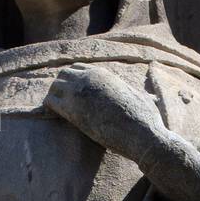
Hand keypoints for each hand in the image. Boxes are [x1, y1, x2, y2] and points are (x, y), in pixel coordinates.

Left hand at [45, 65, 167, 162]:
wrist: (141, 133)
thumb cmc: (145, 119)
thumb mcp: (142, 98)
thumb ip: (138, 93)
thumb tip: (150, 96)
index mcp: (104, 73)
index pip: (79, 68)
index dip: (73, 79)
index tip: (71, 91)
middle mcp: (90, 78)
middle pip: (64, 74)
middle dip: (61, 86)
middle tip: (61, 101)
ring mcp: (79, 92)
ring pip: (54, 86)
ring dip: (54, 96)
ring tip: (56, 110)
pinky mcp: (73, 110)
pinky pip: (50, 102)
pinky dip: (49, 109)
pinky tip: (54, 118)